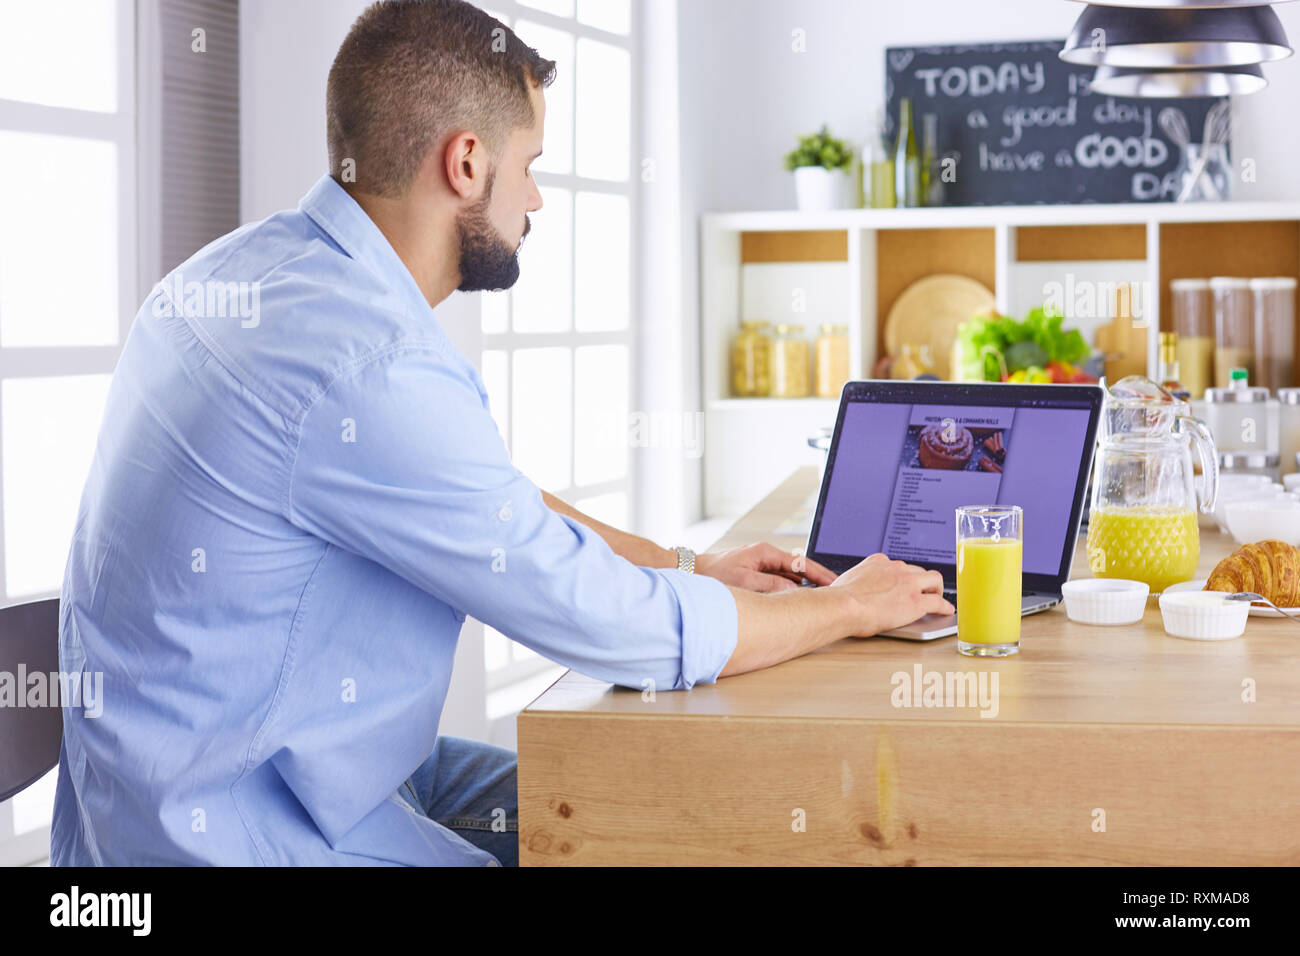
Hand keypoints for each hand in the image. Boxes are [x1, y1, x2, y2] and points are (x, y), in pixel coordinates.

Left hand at [693, 542, 837, 592]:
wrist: (693, 571)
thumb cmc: (714, 574)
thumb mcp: (745, 581)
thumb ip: (771, 585)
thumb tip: (794, 589)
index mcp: (766, 553)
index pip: (801, 563)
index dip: (820, 574)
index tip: (836, 583)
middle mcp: (766, 555)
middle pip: (800, 568)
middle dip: (818, 579)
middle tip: (837, 591)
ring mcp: (761, 563)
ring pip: (790, 575)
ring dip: (806, 585)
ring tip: (824, 597)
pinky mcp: (756, 571)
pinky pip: (780, 579)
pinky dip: (792, 587)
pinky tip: (799, 598)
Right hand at [828, 553, 952, 635]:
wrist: (842, 606)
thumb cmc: (838, 599)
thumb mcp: (846, 582)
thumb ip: (856, 583)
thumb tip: (849, 592)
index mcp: (878, 562)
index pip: (897, 566)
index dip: (902, 576)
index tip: (902, 584)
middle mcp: (896, 568)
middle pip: (918, 571)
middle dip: (921, 582)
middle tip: (922, 592)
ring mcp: (908, 583)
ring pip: (934, 580)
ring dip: (936, 590)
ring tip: (937, 599)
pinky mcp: (917, 602)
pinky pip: (938, 602)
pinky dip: (945, 607)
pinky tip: (947, 612)